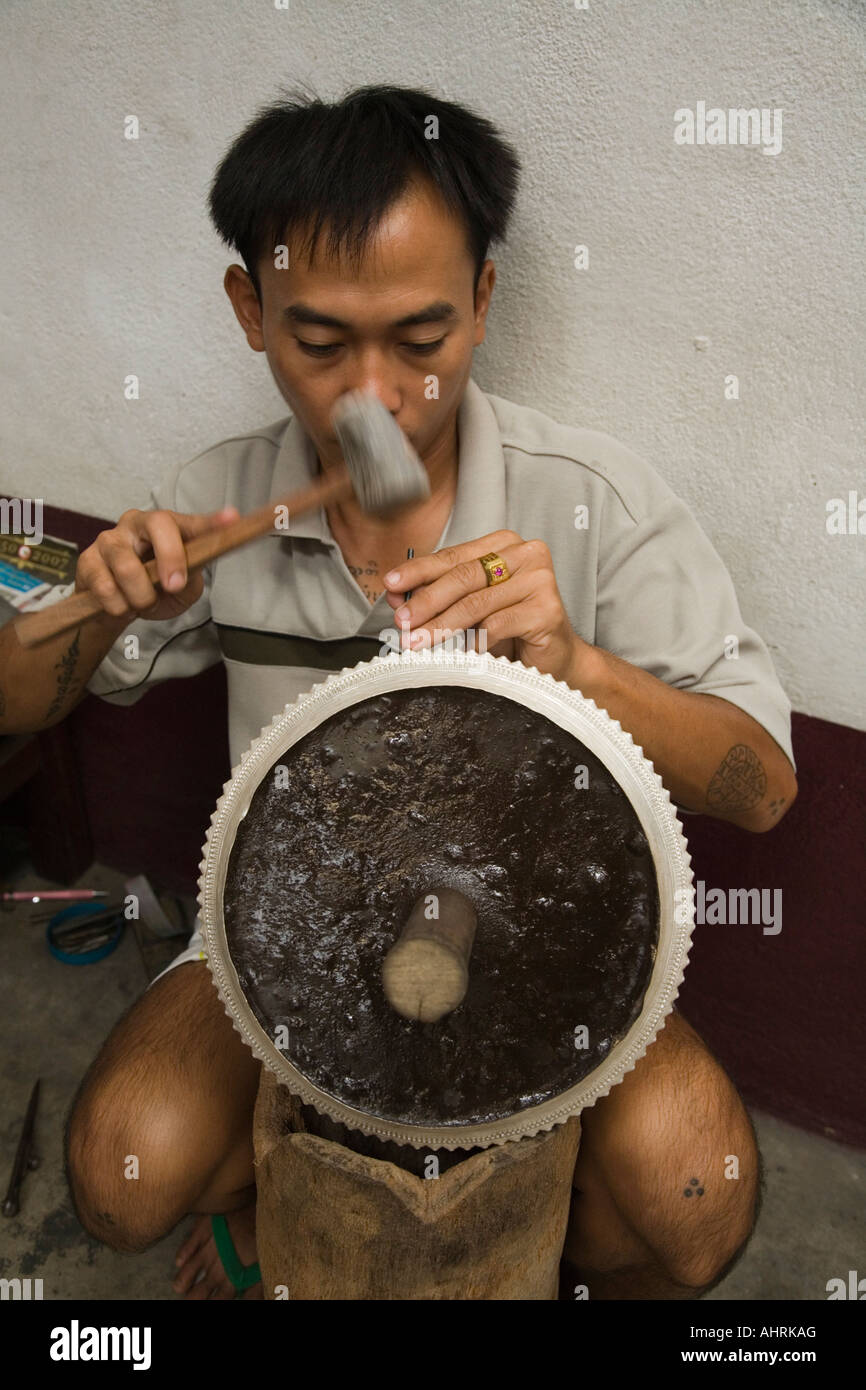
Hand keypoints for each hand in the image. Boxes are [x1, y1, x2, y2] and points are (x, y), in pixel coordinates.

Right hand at [74, 505, 239, 622]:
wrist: (114, 609)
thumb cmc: (152, 591)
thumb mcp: (180, 591)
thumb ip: (188, 580)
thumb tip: (185, 576)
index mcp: (166, 528)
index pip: (192, 522)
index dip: (211, 522)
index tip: (232, 519)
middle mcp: (137, 524)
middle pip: (158, 525)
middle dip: (171, 558)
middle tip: (173, 587)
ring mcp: (109, 539)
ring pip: (129, 567)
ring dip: (141, 597)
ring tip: (142, 603)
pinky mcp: (87, 560)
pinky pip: (106, 588)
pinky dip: (119, 606)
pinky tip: (121, 605)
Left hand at [383, 530, 592, 684]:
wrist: (556, 659)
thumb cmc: (511, 630)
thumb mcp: (470, 608)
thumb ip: (437, 595)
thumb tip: (394, 594)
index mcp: (504, 545)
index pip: (453, 557)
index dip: (418, 571)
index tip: (389, 585)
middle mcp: (526, 554)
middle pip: (463, 577)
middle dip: (425, 601)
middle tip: (401, 621)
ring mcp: (540, 580)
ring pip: (476, 603)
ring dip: (440, 625)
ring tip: (416, 642)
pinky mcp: (547, 610)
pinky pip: (497, 625)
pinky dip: (472, 641)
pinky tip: (457, 653)